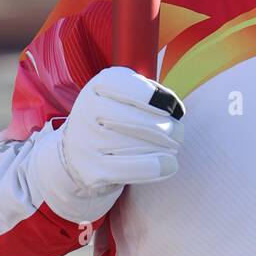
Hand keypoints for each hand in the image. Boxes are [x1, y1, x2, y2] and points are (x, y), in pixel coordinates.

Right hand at [29, 66, 185, 223]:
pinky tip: (170, 165)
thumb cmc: (112, 118)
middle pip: (137, 120)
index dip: (161, 99)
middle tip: (179, 133)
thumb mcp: (124, 95)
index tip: (174, 109)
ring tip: (174, 148)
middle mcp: (87, 110)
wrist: (77, 151)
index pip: (133, 89)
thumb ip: (150, 95)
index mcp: (98, 85)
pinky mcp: (91, 169)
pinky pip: (129, 169)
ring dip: (164, 148)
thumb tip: (175, 110)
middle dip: (167, 128)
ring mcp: (87, 141)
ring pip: (136, 145)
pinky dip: (155, 167)